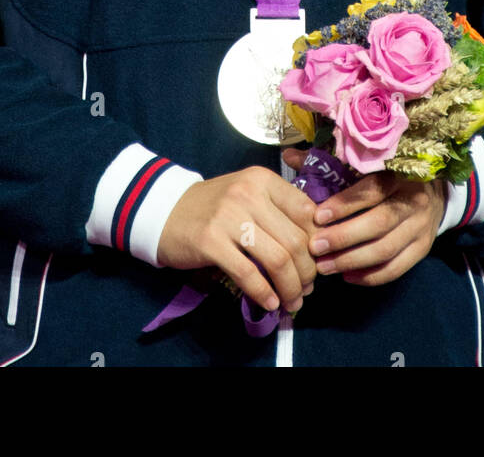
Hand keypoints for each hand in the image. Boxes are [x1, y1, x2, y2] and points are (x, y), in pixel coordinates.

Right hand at [156, 165, 317, 313]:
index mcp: (263, 180)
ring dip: (290, 288)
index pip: (307, 213)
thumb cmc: (215, 206)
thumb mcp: (249, 196)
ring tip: (291, 301)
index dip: (317, 243)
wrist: (166, 210)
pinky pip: (248, 274)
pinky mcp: (210, 241)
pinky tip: (269, 303)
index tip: (316, 262)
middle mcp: (249, 194)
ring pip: (277, 260)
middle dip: (307, 273)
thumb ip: (279, 211)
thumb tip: (315, 246)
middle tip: (305, 290)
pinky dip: (264, 294)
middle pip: (295, 241)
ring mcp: (229, 217)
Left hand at [281, 146, 445, 285]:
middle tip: (314, 247)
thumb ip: (327, 161)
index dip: (345, 204)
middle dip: (343, 238)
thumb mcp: (365, 163)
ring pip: (386, 249)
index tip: (318, 216)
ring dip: (352, 261)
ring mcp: (420, 227)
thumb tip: (288, 156)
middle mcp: (413, 200)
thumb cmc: (389, 175)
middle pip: (378, 223)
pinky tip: (347, 276)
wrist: (433, 192)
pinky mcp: (422, 249)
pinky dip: (370, 276)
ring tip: (323, 267)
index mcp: (398, 173)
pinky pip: (396, 268)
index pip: (372, 190)